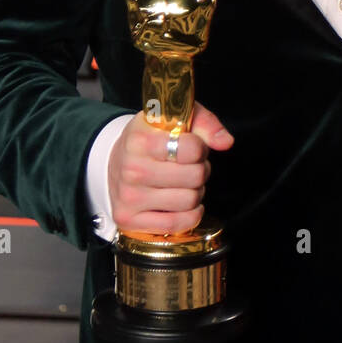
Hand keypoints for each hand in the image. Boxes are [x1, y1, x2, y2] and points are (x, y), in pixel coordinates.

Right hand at [108, 101, 232, 234]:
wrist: (116, 161)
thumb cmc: (151, 139)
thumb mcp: (175, 118)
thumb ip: (205, 123)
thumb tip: (225, 142)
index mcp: (140, 140)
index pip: (192, 149)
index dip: (200, 148)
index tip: (192, 147)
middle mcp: (132, 169)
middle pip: (196, 176)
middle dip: (200, 170)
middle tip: (189, 167)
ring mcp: (129, 197)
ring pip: (190, 200)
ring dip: (195, 192)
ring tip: (183, 183)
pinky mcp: (128, 220)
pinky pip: (177, 224)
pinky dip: (189, 215)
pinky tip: (182, 202)